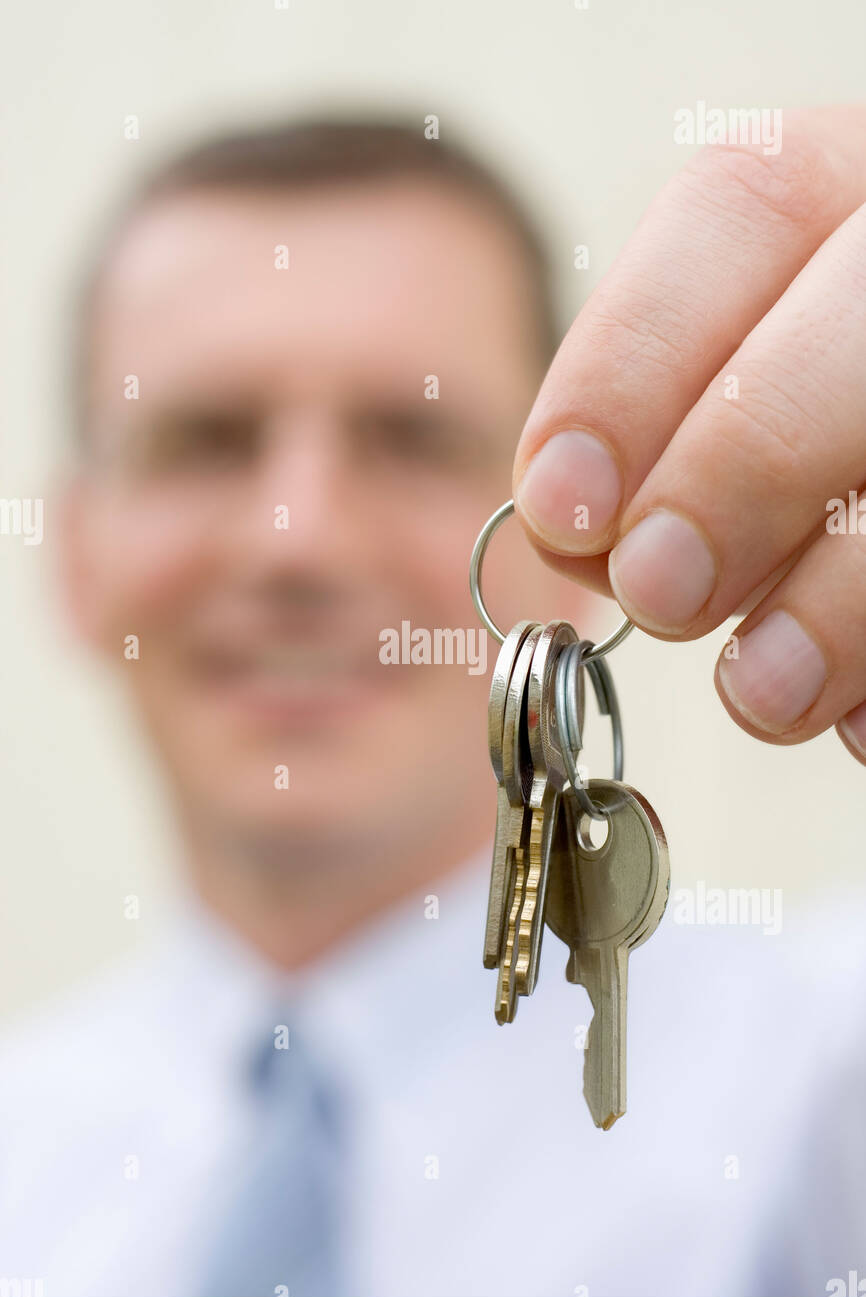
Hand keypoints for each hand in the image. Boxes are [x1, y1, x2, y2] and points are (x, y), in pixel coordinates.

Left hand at [512, 106, 865, 764]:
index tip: (564, 508)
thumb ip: (662, 426)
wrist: (864, 415)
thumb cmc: (801, 412)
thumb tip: (577, 533)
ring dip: (840, 595)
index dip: (632, 370)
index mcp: (838, 186)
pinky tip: (857, 717)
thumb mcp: (730, 373)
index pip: (737, 213)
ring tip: (763, 690)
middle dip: (737, 473)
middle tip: (661, 593)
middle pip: (851, 327)